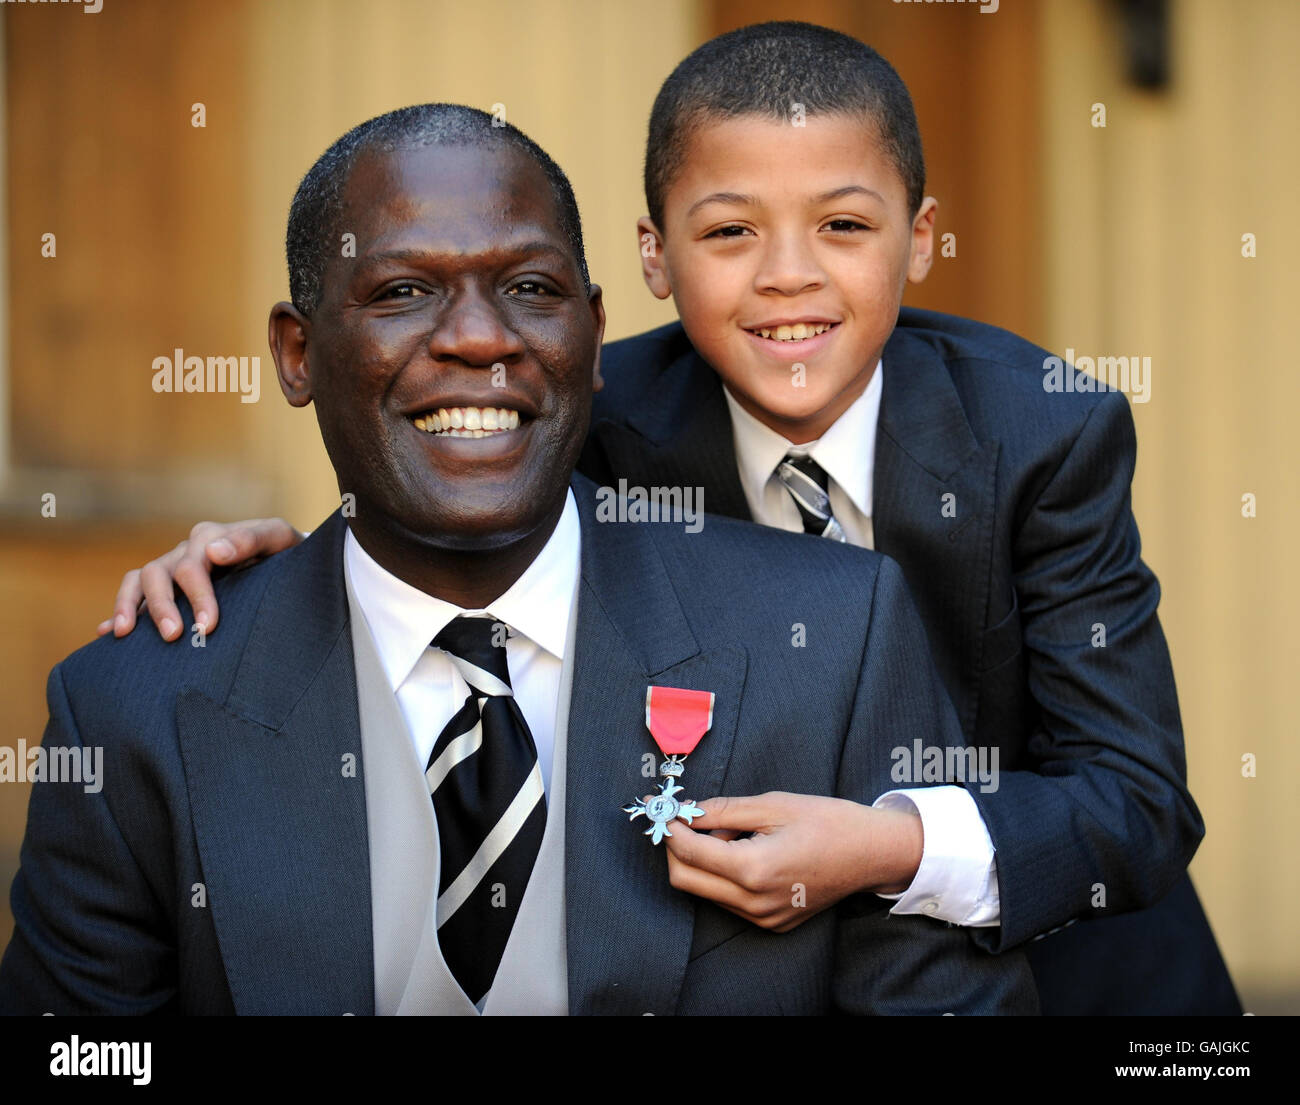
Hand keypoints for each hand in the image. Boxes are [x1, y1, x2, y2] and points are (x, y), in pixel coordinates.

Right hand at [95, 518, 302, 640]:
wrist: (286, 562)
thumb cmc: (286, 553)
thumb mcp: (279, 540)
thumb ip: (252, 539)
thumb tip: (215, 552)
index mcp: (212, 537)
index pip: (195, 564)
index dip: (198, 595)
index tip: (207, 625)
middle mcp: (187, 551)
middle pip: (160, 572)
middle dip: (164, 606)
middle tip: (176, 636)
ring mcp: (173, 567)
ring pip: (139, 579)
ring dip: (131, 606)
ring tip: (127, 635)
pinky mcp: (167, 586)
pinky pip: (132, 593)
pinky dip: (119, 611)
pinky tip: (108, 633)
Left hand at [663, 792, 923, 932]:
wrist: (873, 853)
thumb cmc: (829, 822)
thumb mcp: (773, 804)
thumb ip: (722, 810)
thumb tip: (685, 811)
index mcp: (753, 869)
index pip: (688, 852)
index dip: (670, 827)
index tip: (660, 808)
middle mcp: (754, 902)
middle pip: (685, 879)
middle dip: (676, 847)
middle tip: (685, 818)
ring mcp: (763, 918)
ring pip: (706, 891)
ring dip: (701, 860)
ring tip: (728, 831)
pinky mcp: (771, 923)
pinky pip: (729, 900)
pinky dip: (723, 874)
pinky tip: (745, 850)